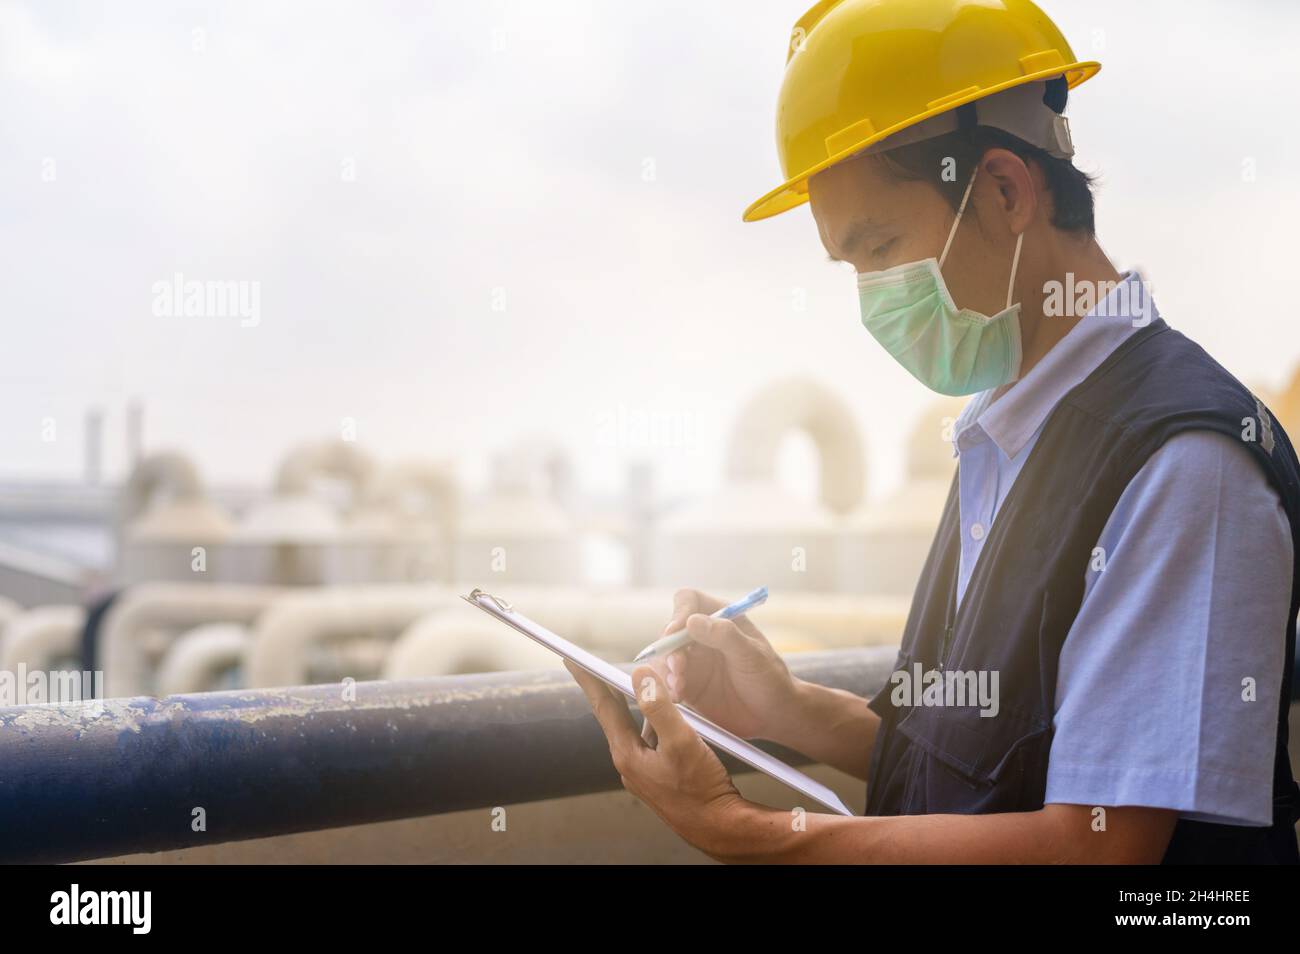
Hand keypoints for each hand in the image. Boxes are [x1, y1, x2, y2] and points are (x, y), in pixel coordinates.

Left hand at [564, 661, 752, 858]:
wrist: (718, 826)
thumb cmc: (701, 789)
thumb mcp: (682, 741)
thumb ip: (660, 706)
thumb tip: (640, 675)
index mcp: (627, 754)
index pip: (604, 707)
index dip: (588, 680)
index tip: (571, 660)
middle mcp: (630, 763)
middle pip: (615, 715)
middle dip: (606, 688)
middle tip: (593, 666)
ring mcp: (643, 770)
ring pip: (636, 727)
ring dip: (637, 704)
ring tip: (637, 683)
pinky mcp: (658, 774)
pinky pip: (650, 739)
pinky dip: (654, 721)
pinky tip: (669, 715)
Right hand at [649, 588, 800, 740]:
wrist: (774, 714)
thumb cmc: (770, 678)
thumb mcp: (752, 655)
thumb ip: (725, 636)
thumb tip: (692, 621)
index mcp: (720, 619)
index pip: (689, 601)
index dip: (679, 613)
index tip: (677, 631)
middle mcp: (702, 636)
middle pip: (670, 630)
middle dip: (669, 648)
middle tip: (678, 667)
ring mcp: (693, 661)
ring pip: (664, 656)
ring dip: (666, 668)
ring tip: (678, 686)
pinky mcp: (688, 684)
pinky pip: (667, 681)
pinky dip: (667, 687)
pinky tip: (679, 697)